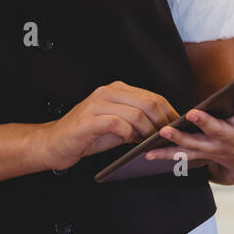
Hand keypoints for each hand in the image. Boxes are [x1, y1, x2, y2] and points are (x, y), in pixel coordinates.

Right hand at [38, 81, 180, 170]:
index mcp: (117, 90)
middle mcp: (108, 92)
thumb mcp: (117, 127)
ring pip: (136, 113)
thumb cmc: (87, 136)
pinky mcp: (89, 120)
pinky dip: (128, 133)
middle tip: (167, 137)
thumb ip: (137, 123)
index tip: (178, 127)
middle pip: (148, 103)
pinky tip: (129, 141)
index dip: (169, 112)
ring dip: (148, 130)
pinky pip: (117, 123)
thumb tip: (164, 130)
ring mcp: (97, 104)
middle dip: (162, 122)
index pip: (152, 97)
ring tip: (150, 142)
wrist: (55, 143)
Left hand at [144, 84, 233, 183]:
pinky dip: (166, 155)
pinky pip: (183, 157)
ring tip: (163, 132)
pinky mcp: (204, 154)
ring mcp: (217, 149)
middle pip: (218, 131)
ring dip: (178, 140)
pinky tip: (148, 152)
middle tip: (193, 113)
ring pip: (196, 146)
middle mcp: (233, 140)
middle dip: (206, 122)